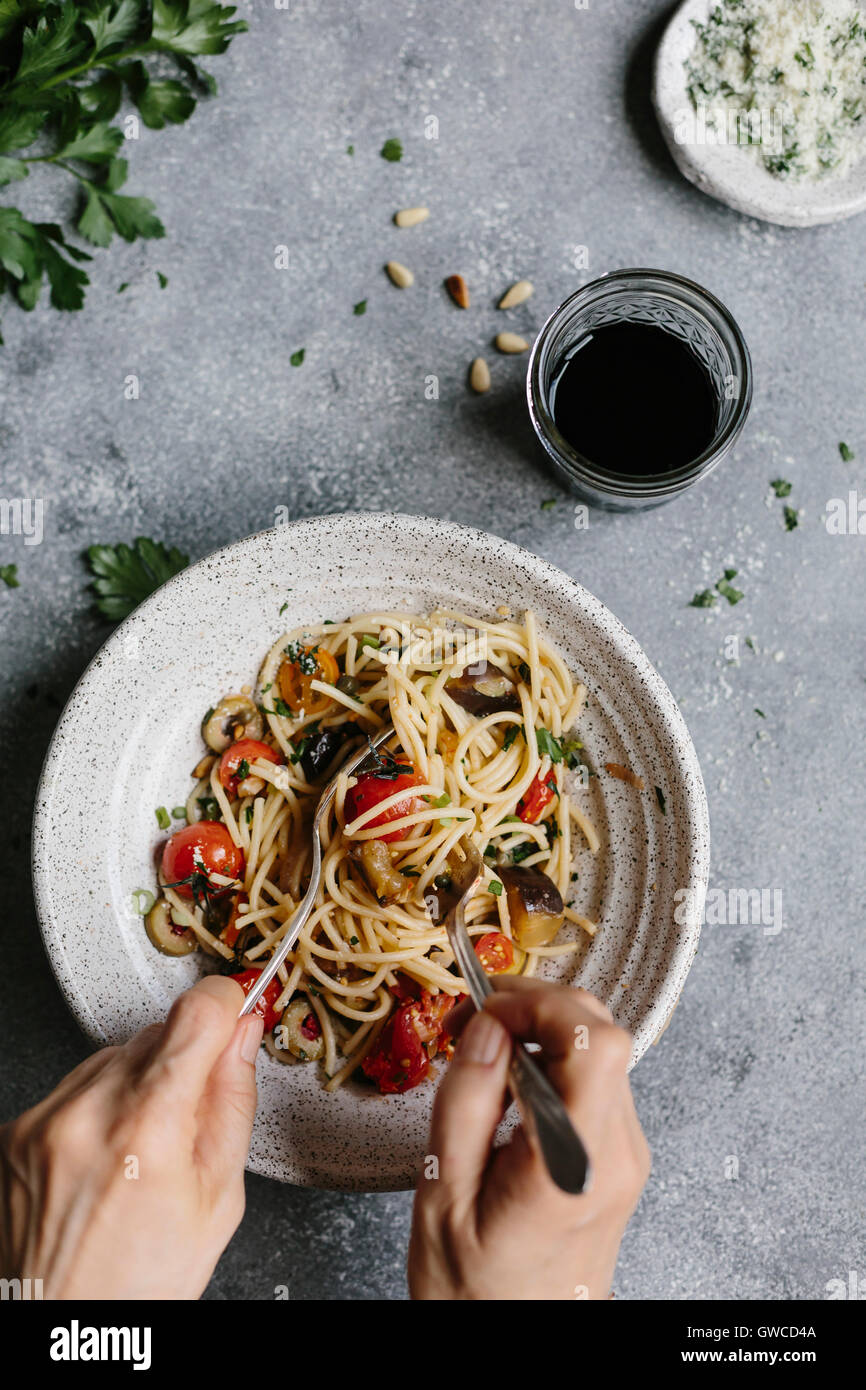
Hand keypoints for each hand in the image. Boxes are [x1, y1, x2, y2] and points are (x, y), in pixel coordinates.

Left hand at [0, 975, 261, 1299]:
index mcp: (148, 1129)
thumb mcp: (219, 1198)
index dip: (224, 1004)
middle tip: (190, 1116)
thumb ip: (233, 1101)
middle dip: (183, 1058)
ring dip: (138, 1081)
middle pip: (155, 1033)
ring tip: (143, 1149)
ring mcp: (44, 1120)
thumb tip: (243, 1033)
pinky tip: (107, 1156)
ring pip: (114, 1056)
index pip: (195, 1013)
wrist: (66, 1331)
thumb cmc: (142, 1284)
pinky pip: (74, 1086)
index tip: (236, 1006)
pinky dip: (98, 1105)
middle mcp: (87, 1114)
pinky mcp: (17, 1129)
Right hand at [409, 980, 649, 1299]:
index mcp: (573, 1165)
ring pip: (603, 1049)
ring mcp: (626, 1154)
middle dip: (537, 1006)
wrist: (522, 1342)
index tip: (487, 1010)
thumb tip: (488, 1028)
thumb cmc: (477, 1290)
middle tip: (476, 1018)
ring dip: (544, 1029)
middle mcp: (615, 1155)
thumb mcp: (443, 1195)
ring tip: (486, 1048)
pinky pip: (597, 1078)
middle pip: (605, 1034)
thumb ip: (466, 1103)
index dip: (542, 1005)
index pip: (596, 1044)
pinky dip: (554, 1057)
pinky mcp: (620, 1154)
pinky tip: (511, 1079)